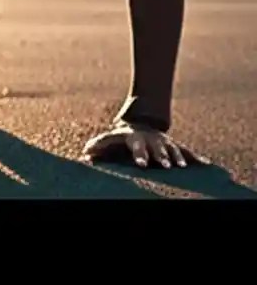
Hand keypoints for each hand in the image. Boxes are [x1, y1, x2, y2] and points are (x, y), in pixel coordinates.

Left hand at [82, 121, 209, 168]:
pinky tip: (206, 164)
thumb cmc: (123, 136)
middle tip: (165, 166)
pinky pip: (186, 151)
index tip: (141, 165)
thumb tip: (85, 152)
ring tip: (181, 167)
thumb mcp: (111, 138)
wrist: (142, 123)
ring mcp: (165, 142)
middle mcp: (152, 140)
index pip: (137, 147)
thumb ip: (99, 145)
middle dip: (161, 157)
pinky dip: (196, 158)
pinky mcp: (174, 145)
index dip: (139, 155)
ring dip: (177, 158)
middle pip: (157, 149)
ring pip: (173, 149)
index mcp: (136, 138)